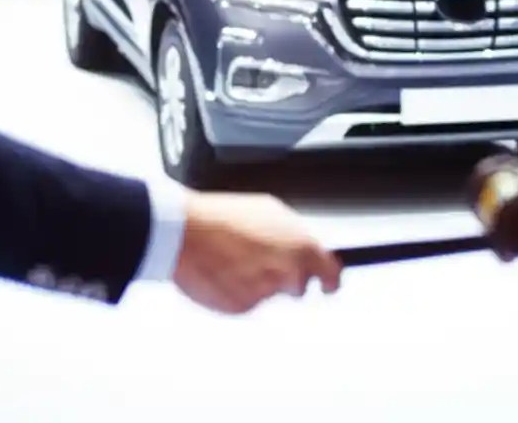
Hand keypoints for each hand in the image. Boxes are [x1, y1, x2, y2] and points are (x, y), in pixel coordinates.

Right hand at [173, 192, 340, 314]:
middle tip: (262, 259)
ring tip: (232, 257)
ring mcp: (264, 293)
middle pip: (298, 285)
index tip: (329, 284)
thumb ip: (293, 233)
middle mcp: (288, 274)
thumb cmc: (223, 218)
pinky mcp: (241, 307)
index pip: (330, 273)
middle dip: (286, 277)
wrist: (186, 234)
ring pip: (269, 292)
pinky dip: (237, 289)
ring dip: (257, 280)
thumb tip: (301, 244)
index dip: (331, 279)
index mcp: (301, 247)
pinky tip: (222, 270)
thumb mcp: (269, 210)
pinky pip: (245, 300)